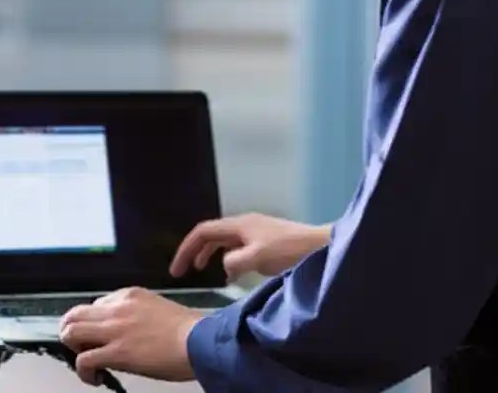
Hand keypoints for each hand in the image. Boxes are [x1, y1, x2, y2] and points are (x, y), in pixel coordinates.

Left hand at [59, 288, 202, 384]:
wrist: (199, 341)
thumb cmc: (187, 330)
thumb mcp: (158, 308)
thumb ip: (136, 314)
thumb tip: (125, 332)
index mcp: (129, 294)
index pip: (96, 305)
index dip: (95, 324)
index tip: (102, 337)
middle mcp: (117, 307)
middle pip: (74, 314)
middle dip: (73, 332)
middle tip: (84, 347)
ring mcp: (114, 329)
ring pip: (70, 332)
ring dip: (73, 348)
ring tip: (87, 361)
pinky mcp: (116, 352)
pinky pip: (83, 360)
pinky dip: (83, 372)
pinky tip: (95, 377)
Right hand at [170, 213, 330, 279]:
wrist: (320, 247)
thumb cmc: (290, 250)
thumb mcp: (257, 258)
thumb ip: (234, 262)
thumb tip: (225, 267)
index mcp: (239, 225)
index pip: (202, 232)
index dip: (186, 249)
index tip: (177, 270)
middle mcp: (245, 224)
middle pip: (211, 234)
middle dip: (195, 252)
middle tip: (184, 272)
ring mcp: (256, 231)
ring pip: (225, 240)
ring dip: (211, 254)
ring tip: (205, 272)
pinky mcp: (266, 240)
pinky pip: (238, 247)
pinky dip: (228, 258)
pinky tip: (232, 275)